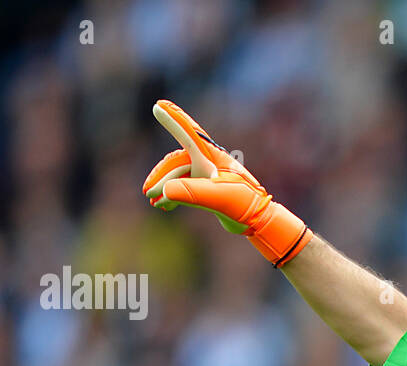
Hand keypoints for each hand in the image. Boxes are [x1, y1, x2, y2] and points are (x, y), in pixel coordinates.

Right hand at [142, 99, 310, 266]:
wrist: (259, 220)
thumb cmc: (244, 204)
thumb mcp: (219, 198)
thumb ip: (193, 192)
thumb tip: (164, 191)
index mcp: (213, 156)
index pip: (189, 134)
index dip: (174, 119)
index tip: (158, 105)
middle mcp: (208, 161)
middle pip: (177, 161)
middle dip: (161, 176)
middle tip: (147, 192)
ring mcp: (207, 173)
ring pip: (178, 175)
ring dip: (164, 187)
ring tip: (153, 202)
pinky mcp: (206, 186)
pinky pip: (183, 185)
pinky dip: (172, 194)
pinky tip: (164, 206)